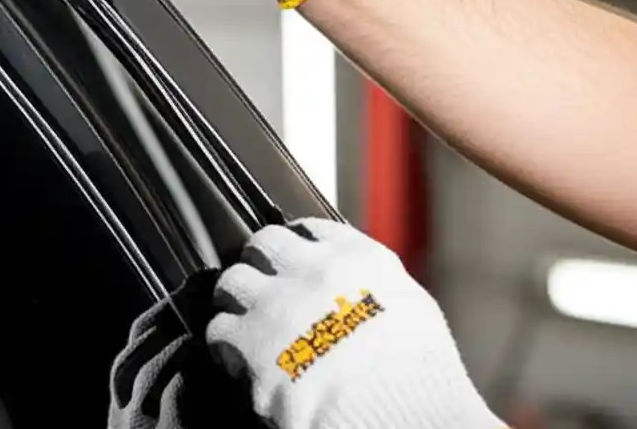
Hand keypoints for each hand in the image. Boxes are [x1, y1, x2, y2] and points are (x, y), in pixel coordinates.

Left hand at [208, 218, 500, 428]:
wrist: (388, 406)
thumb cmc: (415, 369)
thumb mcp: (416, 313)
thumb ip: (383, 291)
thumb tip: (371, 298)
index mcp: (358, 260)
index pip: (314, 230)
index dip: (299, 241)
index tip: (294, 252)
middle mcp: (312, 271)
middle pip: (266, 243)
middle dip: (260, 260)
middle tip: (260, 278)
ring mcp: (276, 303)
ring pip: (234, 281)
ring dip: (235, 297)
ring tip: (239, 313)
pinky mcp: (250, 342)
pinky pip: (219, 328)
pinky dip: (224, 341)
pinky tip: (235, 354)